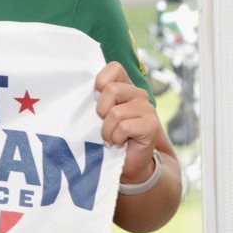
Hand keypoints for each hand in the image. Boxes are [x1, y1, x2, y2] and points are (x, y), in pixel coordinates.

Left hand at [95, 61, 165, 184]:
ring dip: (107, 130)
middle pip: (111, 89)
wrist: (130, 164)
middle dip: (101, 111)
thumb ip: (95, 99)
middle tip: (104, 124)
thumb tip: (81, 90)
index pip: (114, 68)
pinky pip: (124, 127)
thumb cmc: (111, 137)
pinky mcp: (152, 125)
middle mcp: (138, 94)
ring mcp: (147, 109)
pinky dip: (116, 138)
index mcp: (125, 86)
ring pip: (115, 112)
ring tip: (111, 137)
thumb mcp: (99, 115)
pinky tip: (120, 143)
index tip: (96, 100)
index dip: (101, 82)